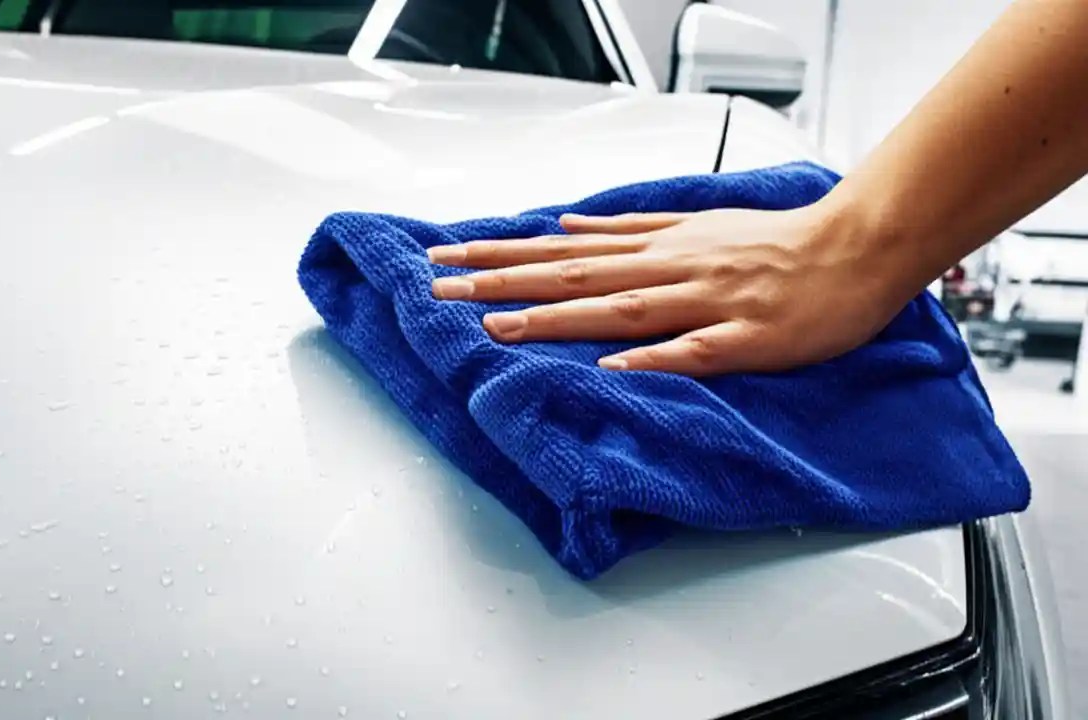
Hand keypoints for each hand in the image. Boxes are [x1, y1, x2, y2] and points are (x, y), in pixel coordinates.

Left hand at [427, 204, 912, 375]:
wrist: (857, 246)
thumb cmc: (776, 241)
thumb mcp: (693, 223)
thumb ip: (628, 229)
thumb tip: (566, 225)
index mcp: (657, 247)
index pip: (563, 251)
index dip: (501, 255)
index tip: (448, 258)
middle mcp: (671, 268)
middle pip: (573, 276)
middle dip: (503, 283)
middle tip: (440, 288)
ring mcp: (707, 301)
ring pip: (620, 310)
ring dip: (556, 317)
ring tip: (497, 327)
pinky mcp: (747, 337)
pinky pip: (694, 349)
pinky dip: (653, 357)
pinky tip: (611, 368)